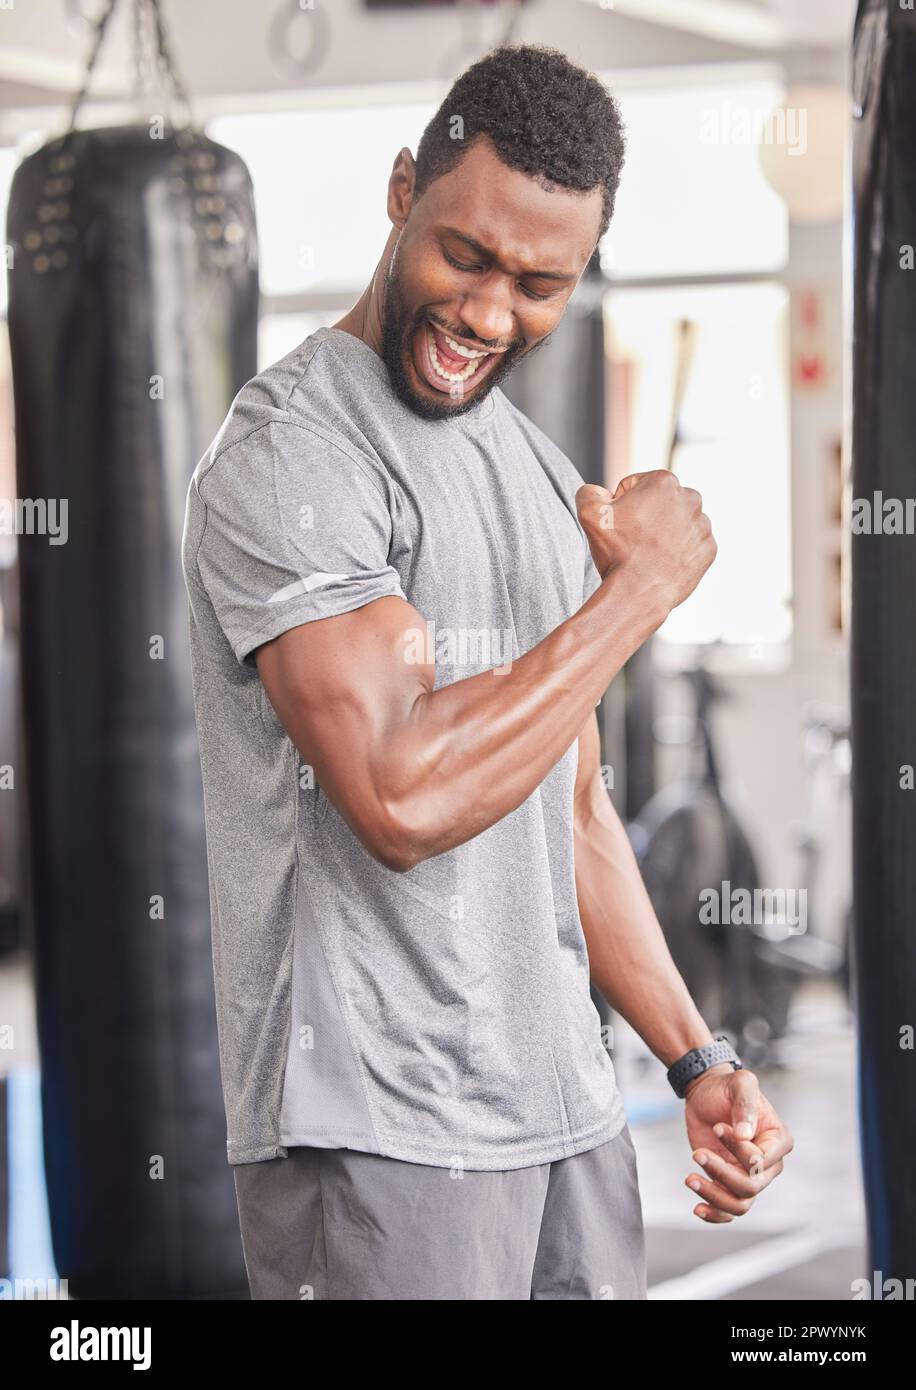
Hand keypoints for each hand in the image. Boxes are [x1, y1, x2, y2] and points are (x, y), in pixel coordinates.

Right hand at [576, 471, 715, 615]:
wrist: (638, 593)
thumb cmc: (615, 552)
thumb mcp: (589, 513)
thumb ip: (589, 491)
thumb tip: (599, 492)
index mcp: (664, 482)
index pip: (637, 485)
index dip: (622, 504)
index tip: (620, 524)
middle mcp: (691, 498)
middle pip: (661, 502)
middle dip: (648, 515)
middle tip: (632, 539)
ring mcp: (703, 525)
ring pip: (678, 523)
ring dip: (664, 532)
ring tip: (646, 553)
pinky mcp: (709, 549)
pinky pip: (691, 545)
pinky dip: (678, 551)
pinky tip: (662, 562)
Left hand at [681, 1063, 793, 1222]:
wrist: (706, 1095)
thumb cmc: (727, 1087)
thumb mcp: (740, 1083)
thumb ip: (745, 1105)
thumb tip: (745, 1135)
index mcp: (778, 1140)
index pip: (762, 1161)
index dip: (739, 1150)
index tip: (717, 1127)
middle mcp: (769, 1164)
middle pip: (751, 1186)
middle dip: (722, 1173)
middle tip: (697, 1153)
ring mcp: (750, 1176)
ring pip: (740, 1204)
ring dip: (714, 1196)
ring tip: (690, 1179)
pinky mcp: (729, 1183)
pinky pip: (728, 1212)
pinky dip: (715, 1215)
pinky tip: (697, 1207)